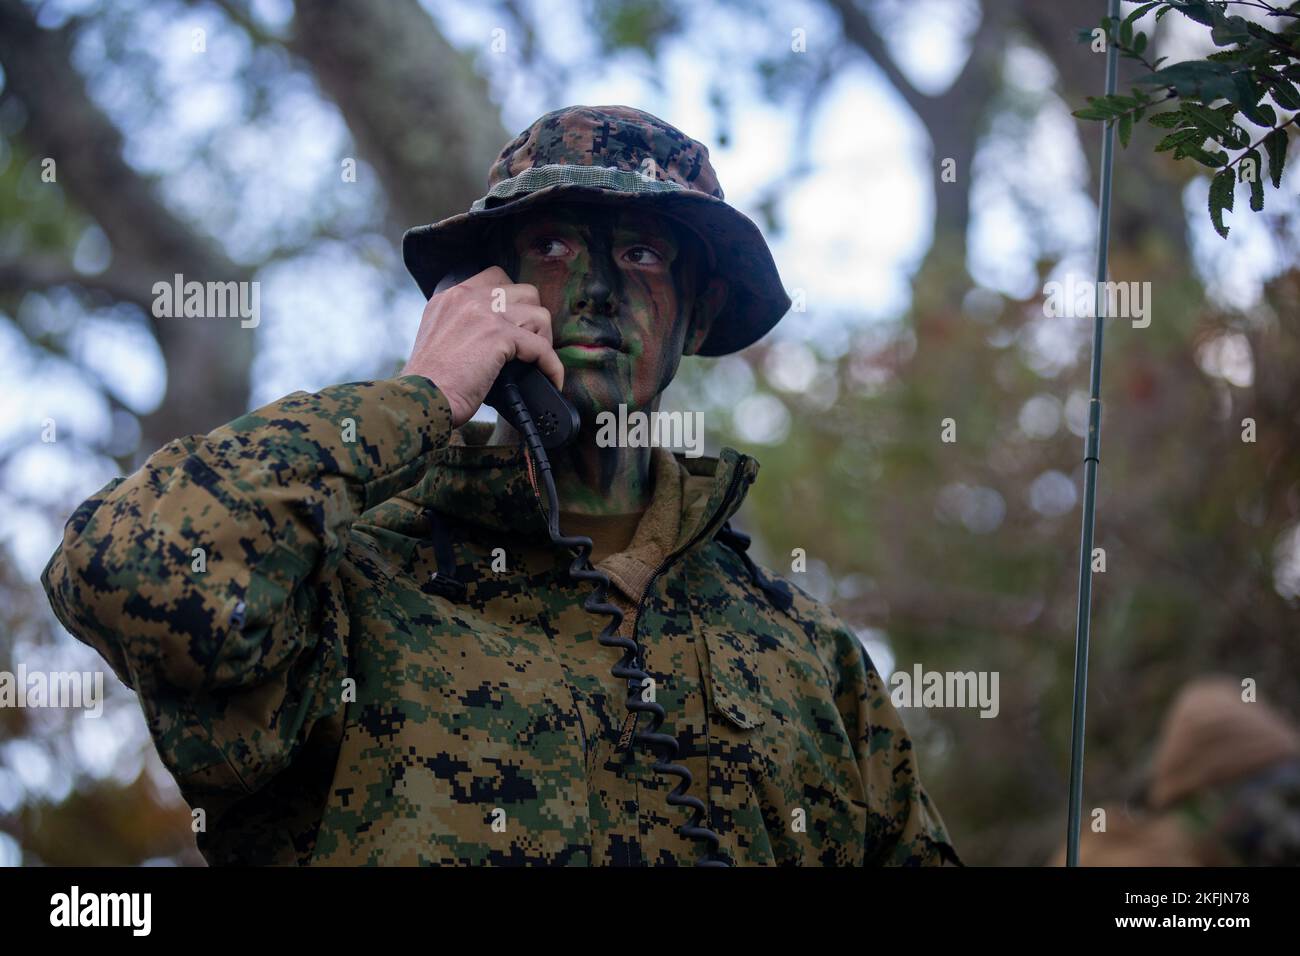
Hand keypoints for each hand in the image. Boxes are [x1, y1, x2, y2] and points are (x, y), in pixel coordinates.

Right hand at [401, 266, 562, 426]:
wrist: (420, 400)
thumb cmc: (430, 382)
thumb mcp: (439, 338)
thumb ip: (463, 324)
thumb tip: (499, 336)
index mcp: (450, 296)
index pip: (496, 278)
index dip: (514, 300)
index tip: (518, 323)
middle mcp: (467, 298)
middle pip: (525, 292)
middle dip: (534, 319)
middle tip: (530, 345)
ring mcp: (483, 314)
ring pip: (539, 314)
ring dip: (544, 339)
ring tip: (538, 361)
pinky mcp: (499, 336)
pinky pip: (542, 347)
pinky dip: (552, 366)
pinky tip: (553, 379)